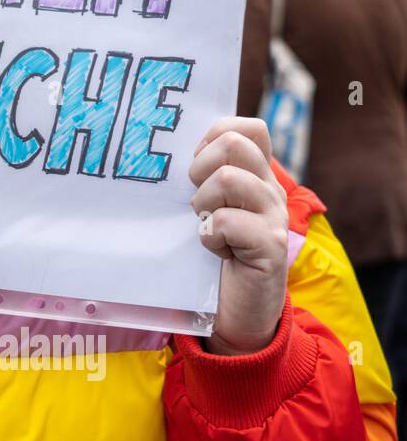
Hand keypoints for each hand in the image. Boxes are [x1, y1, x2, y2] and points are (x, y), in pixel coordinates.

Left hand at [189, 117, 289, 354]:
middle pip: (234, 144)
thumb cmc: (209, 257)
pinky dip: (210, 236)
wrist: (234, 313)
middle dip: (200, 169)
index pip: (248, 127)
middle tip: (197, 203)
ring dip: (202, 204)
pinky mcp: (272, 246)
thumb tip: (165, 150)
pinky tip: (216, 251)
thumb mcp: (203, 209)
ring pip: (227, 178)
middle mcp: (270, 190)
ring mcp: (275, 216)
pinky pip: (227, 221)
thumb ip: (199, 179)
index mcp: (255, 175)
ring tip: (205, 227)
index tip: (197, 165)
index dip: (215, 136)